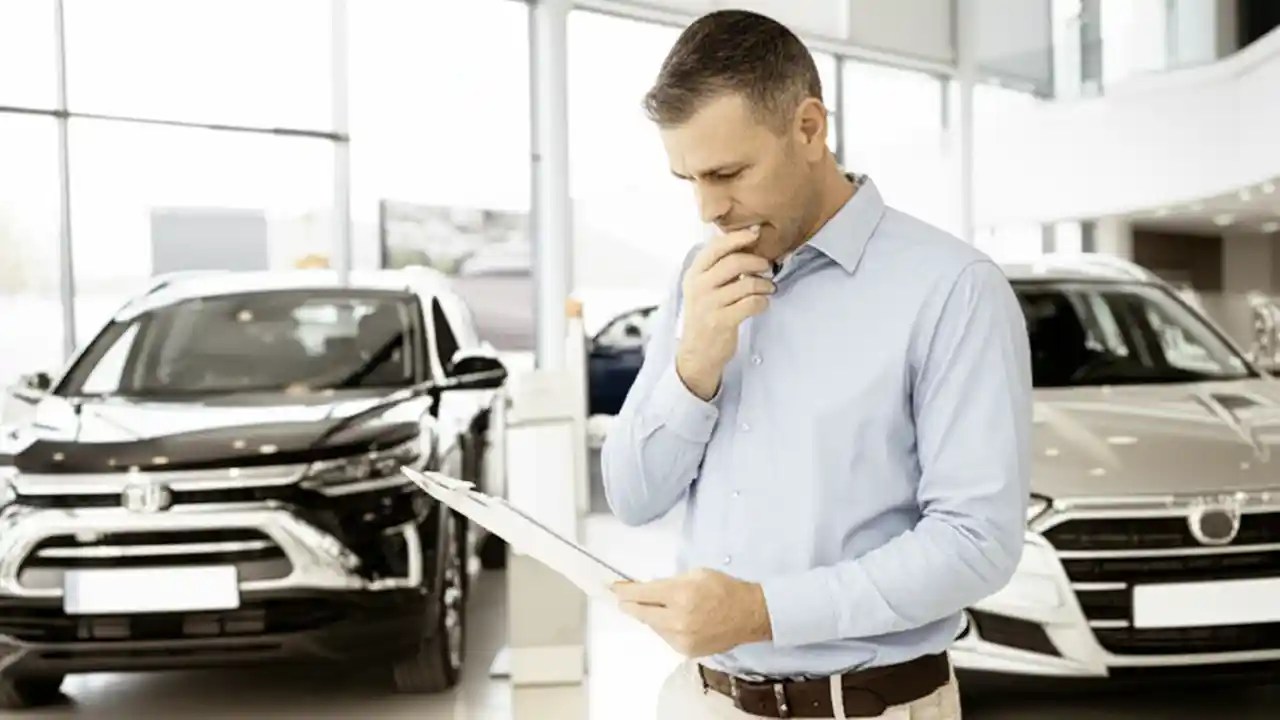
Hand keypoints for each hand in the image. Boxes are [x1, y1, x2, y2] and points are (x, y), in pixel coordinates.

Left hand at [611, 568, 772, 657]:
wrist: (749, 615)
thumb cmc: (723, 588)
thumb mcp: (695, 574)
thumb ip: (669, 582)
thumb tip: (647, 589)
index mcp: (679, 595)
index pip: (641, 594)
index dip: (624, 591)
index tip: (613, 588)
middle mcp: (677, 620)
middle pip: (640, 613)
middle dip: (629, 604)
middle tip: (621, 598)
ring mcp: (680, 639)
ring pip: (652, 626)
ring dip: (649, 616)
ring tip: (656, 607)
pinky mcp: (686, 651)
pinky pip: (665, 637)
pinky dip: (663, 627)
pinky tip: (671, 619)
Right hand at [676, 227, 774, 399]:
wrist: (697, 352)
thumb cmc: (706, 314)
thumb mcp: (702, 287)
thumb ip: (717, 266)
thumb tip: (745, 240)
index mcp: (694, 273)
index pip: (716, 247)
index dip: (738, 237)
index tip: (756, 232)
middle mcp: (698, 286)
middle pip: (734, 262)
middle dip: (757, 261)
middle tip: (768, 266)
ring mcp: (709, 304)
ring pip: (747, 283)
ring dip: (764, 284)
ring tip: (769, 288)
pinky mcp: (721, 322)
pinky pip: (752, 303)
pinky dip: (763, 302)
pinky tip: (762, 304)